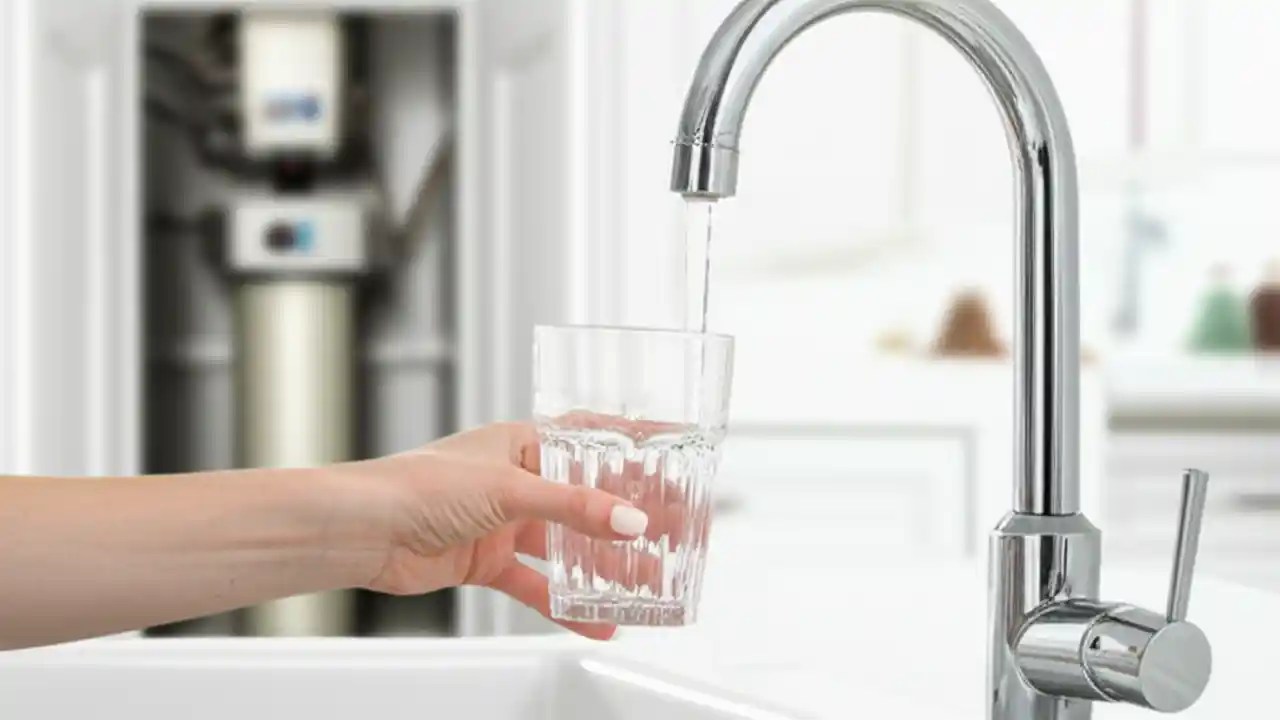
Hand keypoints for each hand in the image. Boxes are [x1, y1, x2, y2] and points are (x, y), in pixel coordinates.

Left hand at [346, 423, 647, 639]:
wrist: (365, 529)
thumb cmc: (418, 485)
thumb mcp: (509, 489)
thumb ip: (572, 508)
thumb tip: (628, 521)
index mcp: (521, 443)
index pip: (589, 444)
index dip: (631, 454)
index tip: (672, 462)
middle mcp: (515, 480)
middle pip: (584, 501)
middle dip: (626, 520)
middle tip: (671, 535)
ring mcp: (502, 522)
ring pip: (565, 546)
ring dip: (603, 566)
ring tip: (645, 584)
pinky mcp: (488, 560)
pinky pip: (537, 583)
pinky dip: (564, 603)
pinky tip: (595, 620)